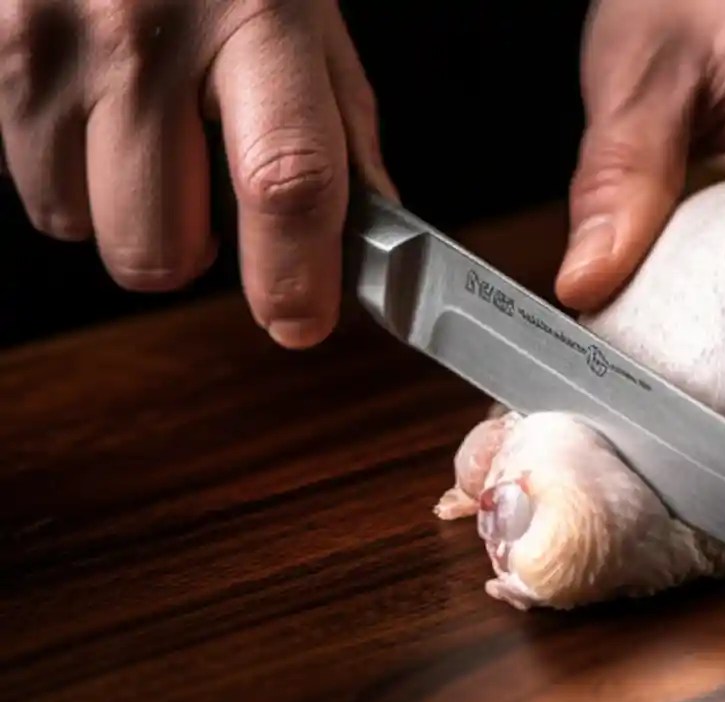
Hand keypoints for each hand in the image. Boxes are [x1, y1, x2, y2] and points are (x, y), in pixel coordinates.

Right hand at [0, 0, 395, 348]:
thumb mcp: (308, 14)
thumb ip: (339, 128)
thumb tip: (362, 238)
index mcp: (260, 20)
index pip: (286, 181)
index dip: (293, 275)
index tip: (301, 320)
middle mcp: (148, 34)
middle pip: (160, 244)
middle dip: (192, 256)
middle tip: (206, 209)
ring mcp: (52, 42)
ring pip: (84, 227)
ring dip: (123, 213)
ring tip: (146, 140)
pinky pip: (28, 180)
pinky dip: (70, 173)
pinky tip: (98, 113)